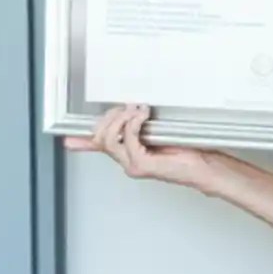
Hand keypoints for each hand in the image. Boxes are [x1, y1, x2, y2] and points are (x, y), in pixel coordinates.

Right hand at [64, 104, 223, 191]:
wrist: (204, 166)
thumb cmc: (188, 150)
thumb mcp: (161, 133)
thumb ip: (143, 125)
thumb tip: (134, 110)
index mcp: (128, 154)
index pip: (98, 147)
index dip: (81, 141)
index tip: (68, 138)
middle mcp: (127, 161)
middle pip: (100, 137)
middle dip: (111, 116)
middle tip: (129, 107)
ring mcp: (133, 165)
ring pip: (109, 138)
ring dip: (122, 118)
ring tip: (137, 110)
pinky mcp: (142, 165)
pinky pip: (128, 140)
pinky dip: (134, 124)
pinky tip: (143, 116)